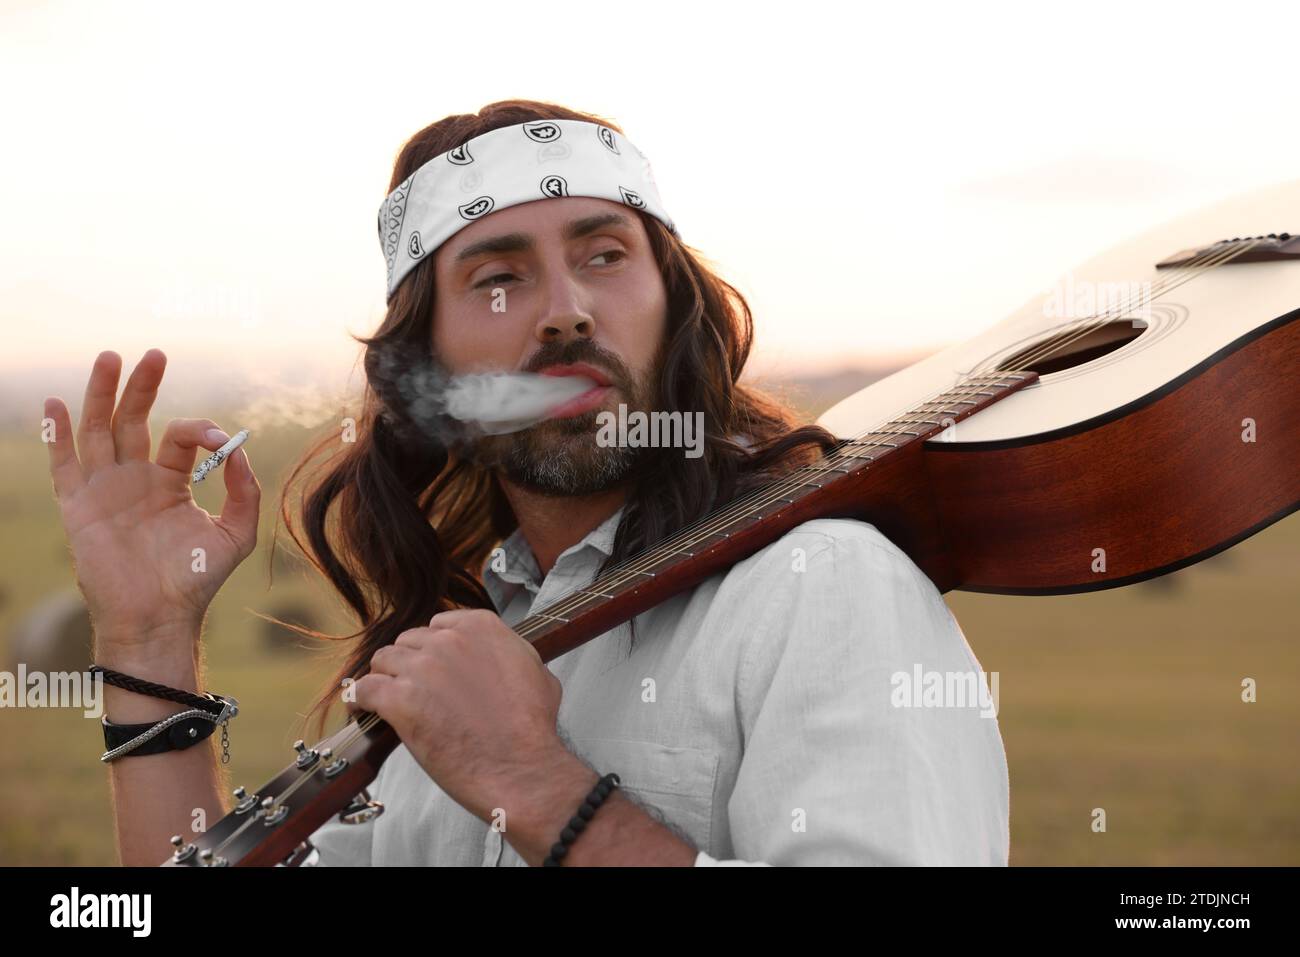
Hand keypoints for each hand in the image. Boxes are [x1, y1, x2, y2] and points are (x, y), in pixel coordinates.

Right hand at [43, 349, 261, 649]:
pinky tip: (55, 404)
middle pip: (133, 420)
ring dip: (102, 393)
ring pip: (99, 430)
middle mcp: (135, 479)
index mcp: (170, 482)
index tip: (218, 439)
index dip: (199, 429)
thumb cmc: (195, 580)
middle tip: (154, 354)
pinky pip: (64, 465)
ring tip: (110, 357)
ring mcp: (105, 490)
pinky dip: (57, 434)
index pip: (178, 437)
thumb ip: (245, 493)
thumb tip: (239, 453)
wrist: (159, 617)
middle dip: (142, 386)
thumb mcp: (235, 534)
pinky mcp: (79, 507)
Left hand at [352, 609, 572, 822]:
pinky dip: (361, 699)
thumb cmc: (531, 727)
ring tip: (389, 701)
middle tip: (416, 690)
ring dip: (386, 679)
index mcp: (481, 627)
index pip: (439, 625)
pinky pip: (364, 689)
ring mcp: (422, 668)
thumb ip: (510, 652)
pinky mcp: (400, 699)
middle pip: (409, 641)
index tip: (434, 667)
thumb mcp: (536, 671)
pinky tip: (364, 709)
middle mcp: (448, 640)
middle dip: (410, 663)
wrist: (520, 765)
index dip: (434, 648)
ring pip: (383, 660)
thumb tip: (500, 655)